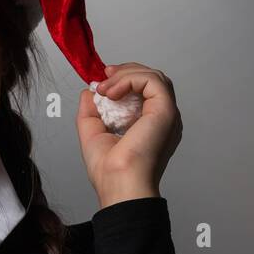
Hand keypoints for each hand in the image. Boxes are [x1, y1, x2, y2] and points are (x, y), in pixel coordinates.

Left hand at [76, 62, 183, 207]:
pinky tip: (111, 93)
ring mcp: (166, 114)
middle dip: (126, 71)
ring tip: (105, 89)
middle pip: (152, 79)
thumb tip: (88, 91)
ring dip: (126, 74)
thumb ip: (91, 110)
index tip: (103, 80)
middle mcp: (160, 118)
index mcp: (148, 124)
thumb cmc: (107, 169)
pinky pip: (152, 80)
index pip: (144, 90)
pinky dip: (129, 79)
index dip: (125, 78)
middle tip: (104, 76)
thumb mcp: (92, 132)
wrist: (117, 181)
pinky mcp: (165, 110)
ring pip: (154, 76)